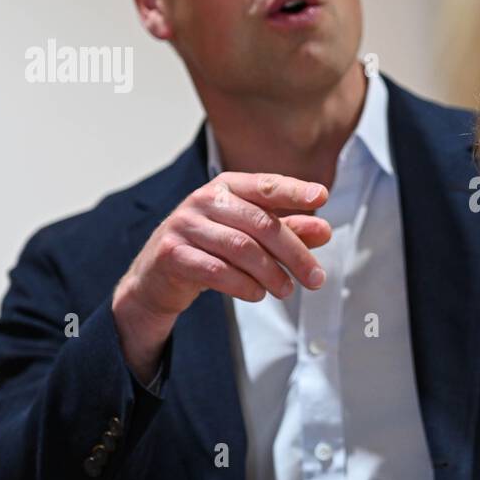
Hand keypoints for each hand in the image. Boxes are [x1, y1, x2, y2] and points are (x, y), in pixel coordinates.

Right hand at [112, 172, 331, 381]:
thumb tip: (323, 230)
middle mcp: (203, 200)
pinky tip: (258, 294)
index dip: (294, 191)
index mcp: (226, 186)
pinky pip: (216, 270)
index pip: (266, 185)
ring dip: (271, 273)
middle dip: (294, 252)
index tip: (322, 196)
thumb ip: (286, 229)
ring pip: (241, 248)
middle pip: (260, 223)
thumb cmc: (209, 249)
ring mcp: (184, 225)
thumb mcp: (250, 236)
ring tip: (287, 290)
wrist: (156, 278)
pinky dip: (243, 285)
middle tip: (315, 278)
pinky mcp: (172, 254)